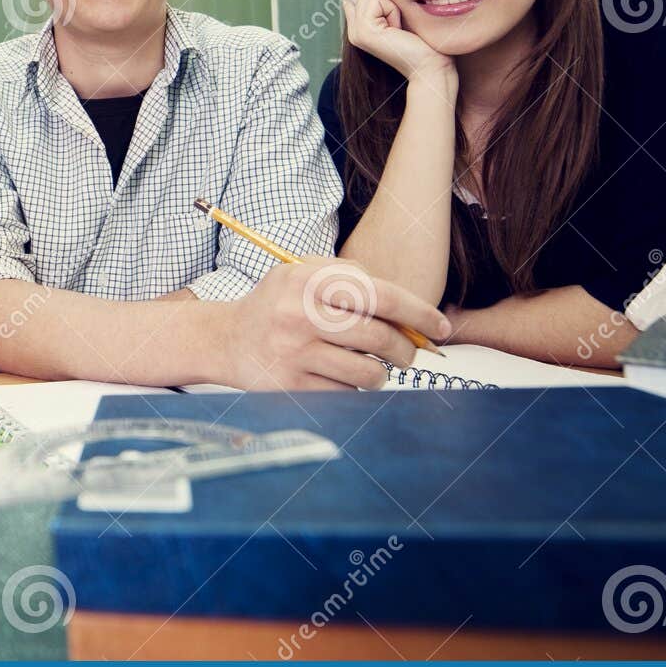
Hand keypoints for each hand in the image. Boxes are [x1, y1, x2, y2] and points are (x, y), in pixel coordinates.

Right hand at [220, 258, 450, 390]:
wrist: (225, 339)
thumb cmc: (279, 303)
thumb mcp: (304, 273)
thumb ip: (353, 279)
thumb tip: (412, 312)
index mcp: (307, 280)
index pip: (380, 296)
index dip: (418, 313)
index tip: (440, 327)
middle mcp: (299, 315)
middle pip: (379, 337)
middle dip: (405, 349)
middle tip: (406, 353)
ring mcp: (293, 353)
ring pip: (368, 372)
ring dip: (379, 372)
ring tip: (368, 365)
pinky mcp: (290, 385)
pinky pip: (346, 393)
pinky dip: (353, 388)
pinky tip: (339, 376)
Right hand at [336, 0, 453, 84]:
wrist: (427, 66)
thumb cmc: (420, 43)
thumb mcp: (396, 18)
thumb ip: (378, 5)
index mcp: (359, 30)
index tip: (390, 16)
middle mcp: (353, 32)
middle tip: (395, 23)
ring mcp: (356, 33)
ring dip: (389, 5)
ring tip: (397, 27)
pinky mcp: (364, 32)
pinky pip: (374, 1)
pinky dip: (391, 10)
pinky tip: (396, 29)